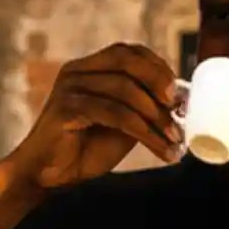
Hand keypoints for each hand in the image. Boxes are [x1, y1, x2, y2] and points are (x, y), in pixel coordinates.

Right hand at [6, 43, 182, 188]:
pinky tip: (159, 147)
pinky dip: (143, 131)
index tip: (179, 92)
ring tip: (173, 137)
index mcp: (88, 68)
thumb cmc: (84, 150)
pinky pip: (115, 113)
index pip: (128, 52)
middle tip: (179, 105)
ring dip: (155, 115)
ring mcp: (70, 87)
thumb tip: (178, 100)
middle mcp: (77, 71)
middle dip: (158, 80)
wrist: (49, 176)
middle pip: (126, 60)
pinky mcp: (67, 108)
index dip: (157, 66)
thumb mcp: (121, 123)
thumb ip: (141, 106)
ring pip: (124, 89)